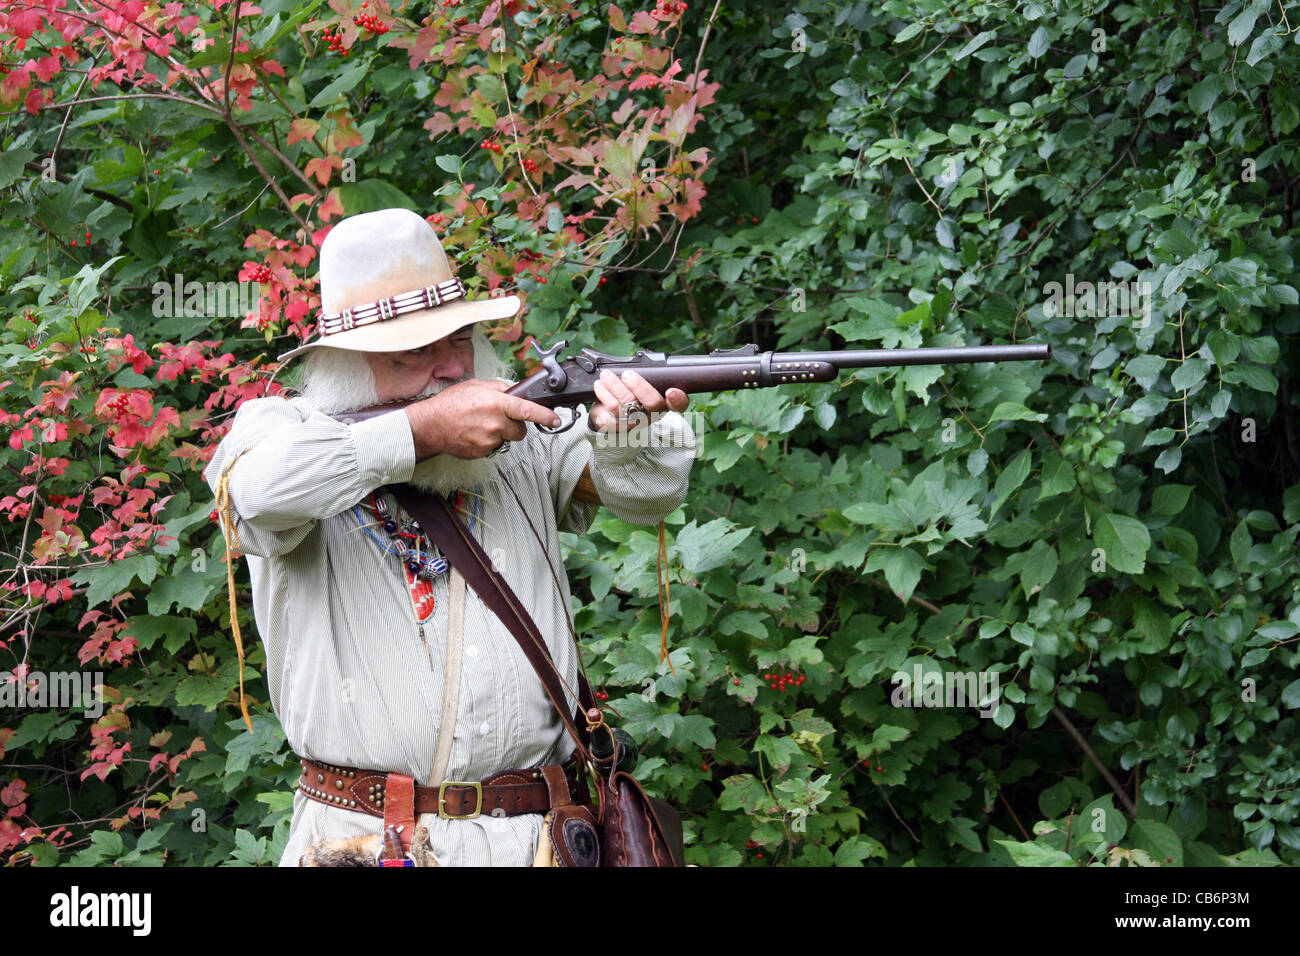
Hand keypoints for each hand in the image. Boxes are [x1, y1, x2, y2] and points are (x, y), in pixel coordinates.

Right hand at [404, 379, 560, 459]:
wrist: (430, 425)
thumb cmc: (451, 403)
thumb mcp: (476, 386)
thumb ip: (499, 389)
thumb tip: (514, 392)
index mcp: (497, 403)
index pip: (528, 411)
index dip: (545, 416)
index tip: (555, 419)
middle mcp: (495, 423)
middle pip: (520, 430)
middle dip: (515, 426)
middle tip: (499, 418)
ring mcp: (489, 440)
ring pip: (506, 439)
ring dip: (500, 434)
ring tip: (481, 425)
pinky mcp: (482, 452)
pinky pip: (494, 448)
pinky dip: (488, 442)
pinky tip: (474, 433)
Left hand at [588, 369, 689, 432]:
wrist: (610, 411)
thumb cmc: (630, 392)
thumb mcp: (642, 381)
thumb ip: (646, 374)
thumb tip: (639, 361)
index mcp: (664, 403)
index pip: (679, 404)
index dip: (678, 399)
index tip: (671, 391)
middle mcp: (653, 415)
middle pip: (652, 404)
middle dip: (639, 386)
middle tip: (627, 375)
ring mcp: (636, 423)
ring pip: (627, 408)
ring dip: (614, 387)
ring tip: (605, 376)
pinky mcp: (618, 428)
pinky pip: (610, 415)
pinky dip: (603, 396)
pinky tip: (599, 387)